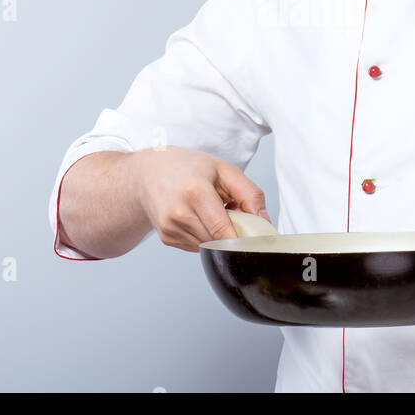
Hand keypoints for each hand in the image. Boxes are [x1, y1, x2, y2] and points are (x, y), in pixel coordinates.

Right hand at [132, 146, 269, 252]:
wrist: (149, 173)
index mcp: (195, 191)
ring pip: (209, 246)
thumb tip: (265, 223)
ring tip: (212, 211)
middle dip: (232, 233)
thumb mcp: (224, 170)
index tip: (256, 240)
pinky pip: (197, 246)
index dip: (242, 239)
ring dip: (218, 235)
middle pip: (218, 240)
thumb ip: (250, 194)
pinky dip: (205, 236)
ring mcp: (170, 228)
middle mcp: (178, 212)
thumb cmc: (188, 168)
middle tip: (233, 214)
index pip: (223, 230)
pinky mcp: (167, 238)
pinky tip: (198, 217)